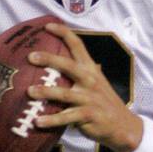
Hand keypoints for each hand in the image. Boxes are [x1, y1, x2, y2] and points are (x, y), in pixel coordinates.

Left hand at [28, 23, 142, 151]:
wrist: (123, 125)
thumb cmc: (103, 103)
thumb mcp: (96, 83)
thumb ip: (79, 74)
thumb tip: (55, 67)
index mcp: (91, 69)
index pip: (78, 45)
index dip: (63, 33)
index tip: (47, 26)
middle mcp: (90, 80)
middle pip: (68, 65)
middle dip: (49, 59)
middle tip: (31, 57)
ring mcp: (89, 98)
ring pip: (64, 93)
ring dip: (46, 92)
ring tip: (29, 91)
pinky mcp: (88, 115)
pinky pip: (66, 117)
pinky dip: (52, 120)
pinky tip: (38, 121)